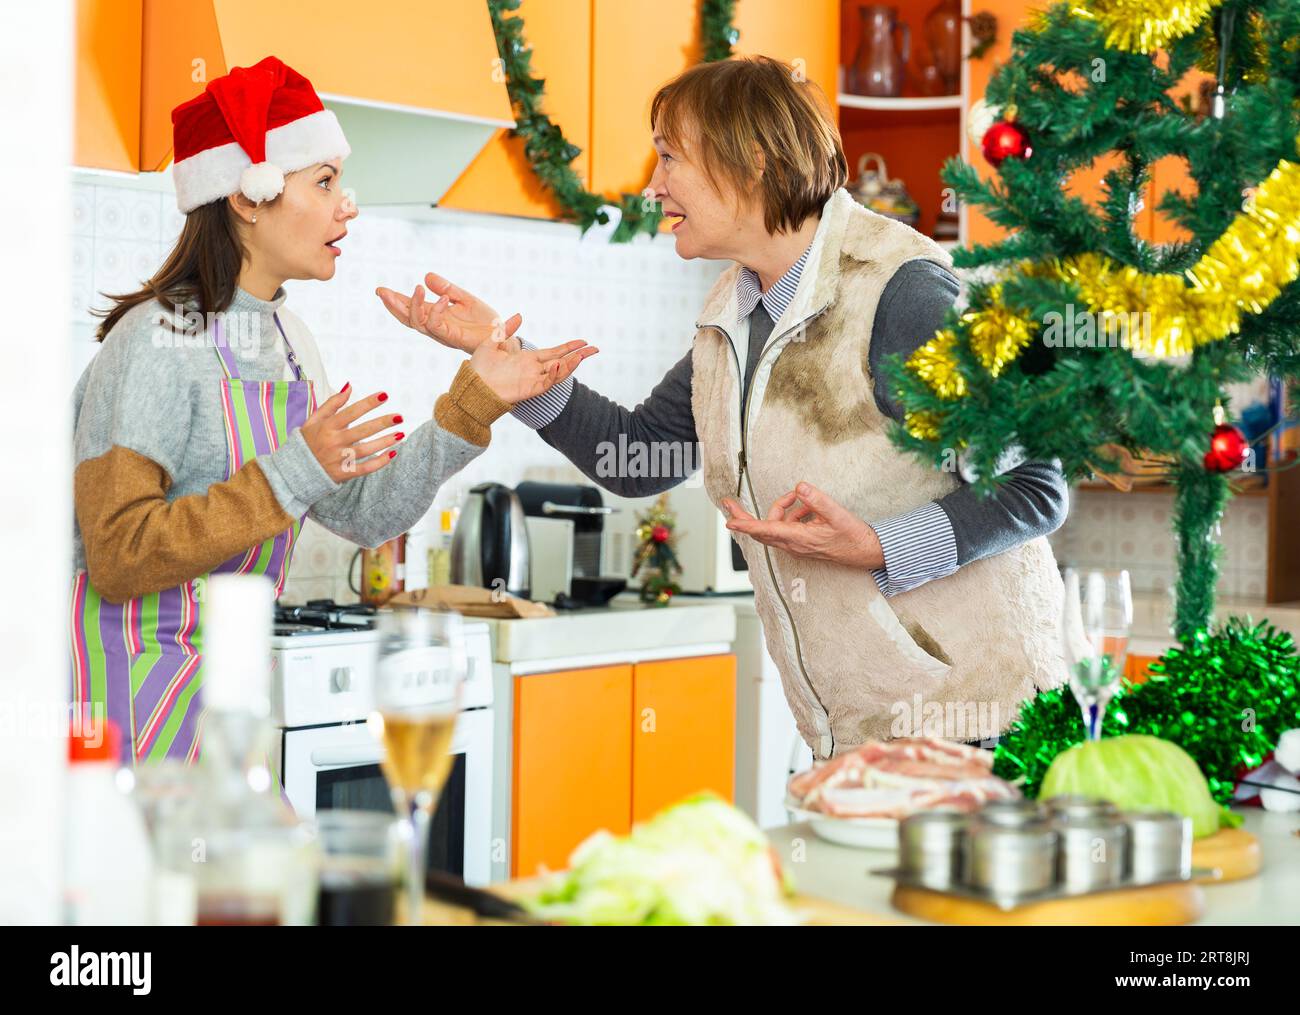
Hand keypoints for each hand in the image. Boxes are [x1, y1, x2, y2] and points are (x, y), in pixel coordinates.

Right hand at [298, 385, 404, 481]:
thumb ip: (332, 403)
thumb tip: (349, 386)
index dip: (368, 403)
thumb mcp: (314, 419)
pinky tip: (393, 453)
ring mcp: (340, 458)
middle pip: (363, 430)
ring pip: (367, 449)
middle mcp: (334, 442)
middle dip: (382, 423)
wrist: (294, 470)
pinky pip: (366, 468)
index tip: (384, 396)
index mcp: (327, 427)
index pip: (352, 412)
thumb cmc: (307, 442)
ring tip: (400, 434)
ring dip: (385, 441)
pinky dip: (380, 462)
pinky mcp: (344, 473)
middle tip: (399, 417)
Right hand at [376, 273, 521, 353]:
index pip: (411, 308)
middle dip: (393, 305)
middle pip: (407, 318)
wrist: (503, 335)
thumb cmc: (484, 320)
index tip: (380, 290)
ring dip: (413, 306)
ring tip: (417, 289)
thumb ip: (447, 288)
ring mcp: (442, 333)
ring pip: (418, 323)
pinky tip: (442, 299)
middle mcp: (435, 326)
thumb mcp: (464, 298)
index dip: (395, 300)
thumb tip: (427, 276)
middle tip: (382, 292)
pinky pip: (437, 326)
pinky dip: (436, 311)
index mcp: (436, 316)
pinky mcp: (453, 337)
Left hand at [469, 337, 598, 403]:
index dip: (569, 347)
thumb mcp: (492, 343)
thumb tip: (519, 315)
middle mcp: (534, 370)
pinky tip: (559, 364)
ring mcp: (533, 380)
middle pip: (562, 362)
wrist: (471, 385)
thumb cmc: (479, 368)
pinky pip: (546, 383)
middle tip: (595, 349)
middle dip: (579, 356)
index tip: (583, 342)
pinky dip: (554, 375)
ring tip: (581, 356)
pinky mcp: (529, 389)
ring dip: (570, 365)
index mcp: (528, 359)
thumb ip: (506, 330)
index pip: (554, 352)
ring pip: (558, 373)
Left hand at [721, 482, 883, 569]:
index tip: (730, 521)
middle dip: (744, 516)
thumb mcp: (838, 514)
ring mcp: (795, 545)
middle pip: (761, 530)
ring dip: (781, 509)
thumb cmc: (852, 536)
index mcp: (800, 538)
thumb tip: (799, 487)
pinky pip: (786, 526)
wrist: (865, 553)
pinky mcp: (799, 543)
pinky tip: (808, 509)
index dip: (747, 525)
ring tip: (797, 498)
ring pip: (774, 525)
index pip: (767, 531)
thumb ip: (817, 500)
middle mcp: (793, 544)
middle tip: (728, 503)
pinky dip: (792, 514)